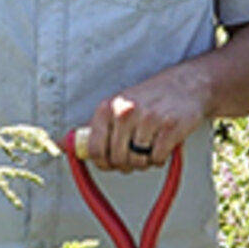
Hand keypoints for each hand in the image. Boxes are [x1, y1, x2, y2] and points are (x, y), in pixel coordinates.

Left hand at [81, 67, 211, 172]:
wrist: (187, 84)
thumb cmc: (150, 99)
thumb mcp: (117, 107)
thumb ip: (94, 128)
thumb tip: (60, 144)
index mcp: (108, 108)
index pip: (95, 150)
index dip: (104, 162)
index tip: (111, 161)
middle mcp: (125, 113)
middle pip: (118, 159)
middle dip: (127, 163)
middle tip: (137, 152)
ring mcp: (148, 120)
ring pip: (138, 162)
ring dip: (145, 161)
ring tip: (151, 145)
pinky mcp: (169, 128)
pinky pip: (157, 159)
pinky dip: (161, 157)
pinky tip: (164, 143)